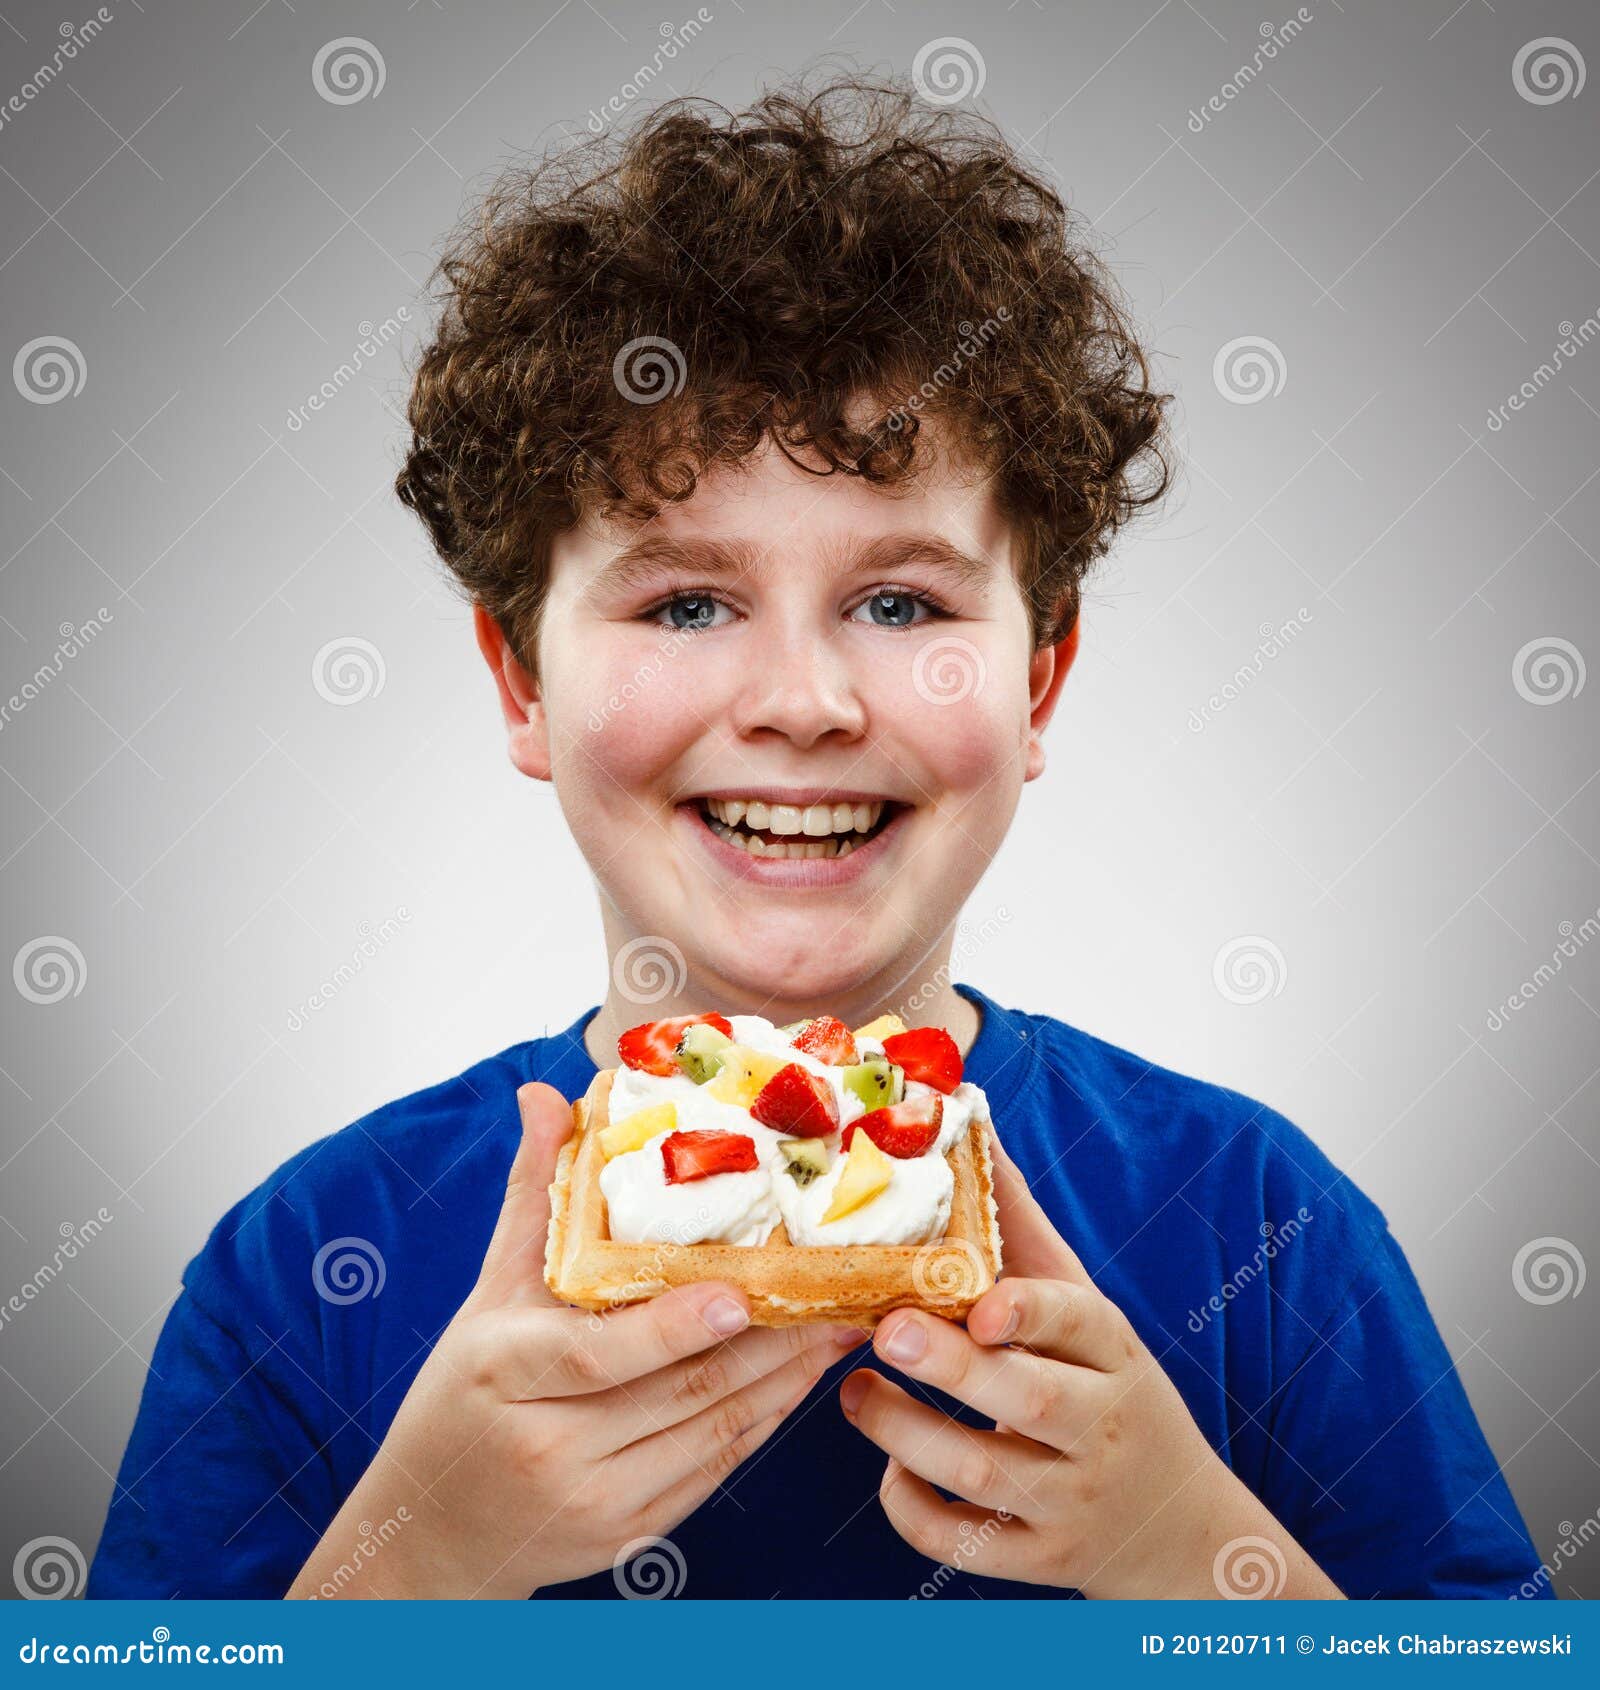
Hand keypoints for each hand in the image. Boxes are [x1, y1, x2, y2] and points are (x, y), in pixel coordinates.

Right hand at [289, 1082, 862, 1598]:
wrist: (431, 1532)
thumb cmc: (463, 1393)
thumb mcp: (490, 1291)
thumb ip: (530, 1192)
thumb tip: (543, 1093)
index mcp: (506, 1372)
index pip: (599, 1355)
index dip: (675, 1329)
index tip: (740, 1297)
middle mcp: (548, 1446)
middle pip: (678, 1393)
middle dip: (769, 1344)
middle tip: (836, 1293)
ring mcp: (591, 1501)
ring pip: (710, 1436)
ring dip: (783, 1383)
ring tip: (836, 1328)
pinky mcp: (626, 1536)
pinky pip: (711, 1474)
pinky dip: (761, 1426)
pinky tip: (798, 1382)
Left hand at [838, 1126, 1341, 1597]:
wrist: (1176, 1527)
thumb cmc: (1106, 1389)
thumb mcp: (1085, 1312)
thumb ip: (1022, 1231)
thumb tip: (971, 1124)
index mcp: (1112, 1352)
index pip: (1078, 1319)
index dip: (1029, 1310)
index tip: (979, 1302)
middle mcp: (1098, 1424)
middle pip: (1028, 1396)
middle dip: (953, 1368)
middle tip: (888, 1330)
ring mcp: (1071, 1499)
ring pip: (985, 1471)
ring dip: (907, 1431)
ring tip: (856, 1390)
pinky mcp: (1040, 1558)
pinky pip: (967, 1544)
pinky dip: (915, 1508)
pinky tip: (887, 1466)